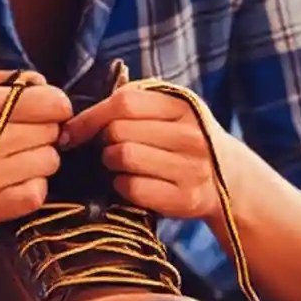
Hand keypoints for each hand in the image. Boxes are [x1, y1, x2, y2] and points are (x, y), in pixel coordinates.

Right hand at [0, 69, 71, 227]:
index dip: (54, 107)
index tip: (42, 114)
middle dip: (44, 132)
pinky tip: (12, 181)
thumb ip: (5, 79)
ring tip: (13, 160)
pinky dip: (32, 187)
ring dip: (38, 160)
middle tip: (20, 138)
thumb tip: (44, 83)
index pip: (53, 102)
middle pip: (53, 132)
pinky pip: (38, 194)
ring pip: (50, 162)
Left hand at [61, 84, 239, 219]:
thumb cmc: (182, 139)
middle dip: (103, 141)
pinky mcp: (186, 198)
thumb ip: (132, 102)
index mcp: (183, 105)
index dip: (89, 117)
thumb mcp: (169, 110)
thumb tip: (74, 119)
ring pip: (123, 157)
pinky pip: (132, 188)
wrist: (229, 178)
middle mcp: (191, 134)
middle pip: (118, 131)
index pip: (123, 102)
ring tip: (123, 164)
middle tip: (110, 148)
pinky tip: (133, 183)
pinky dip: (123, 186)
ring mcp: (192, 167)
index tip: (71, 131)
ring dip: (111, 163)